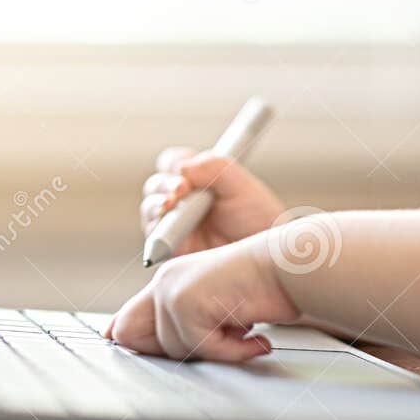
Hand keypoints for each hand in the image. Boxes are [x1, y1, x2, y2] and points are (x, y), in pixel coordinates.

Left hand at [106, 238, 300, 360]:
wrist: (294, 268)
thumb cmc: (267, 290)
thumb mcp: (219, 314)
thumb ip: (188, 329)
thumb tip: (154, 358)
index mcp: (169, 281)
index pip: (126, 324)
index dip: (137, 347)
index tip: (162, 359)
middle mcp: (165, 281)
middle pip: (147, 344)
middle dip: (188, 352)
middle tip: (226, 342)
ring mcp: (172, 289)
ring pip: (177, 350)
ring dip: (219, 351)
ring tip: (249, 334)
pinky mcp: (185, 300)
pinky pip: (202, 347)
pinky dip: (234, 350)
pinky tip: (257, 338)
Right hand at [139, 147, 286, 256]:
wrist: (269, 256)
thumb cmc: (258, 219)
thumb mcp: (241, 185)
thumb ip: (214, 167)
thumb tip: (181, 168)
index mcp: (198, 180)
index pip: (173, 164)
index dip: (173, 165)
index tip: (185, 174)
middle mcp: (183, 201)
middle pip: (156, 185)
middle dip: (163, 185)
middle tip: (180, 190)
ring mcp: (175, 224)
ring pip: (150, 209)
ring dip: (155, 205)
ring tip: (169, 206)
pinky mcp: (172, 250)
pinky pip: (154, 240)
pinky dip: (156, 233)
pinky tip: (167, 232)